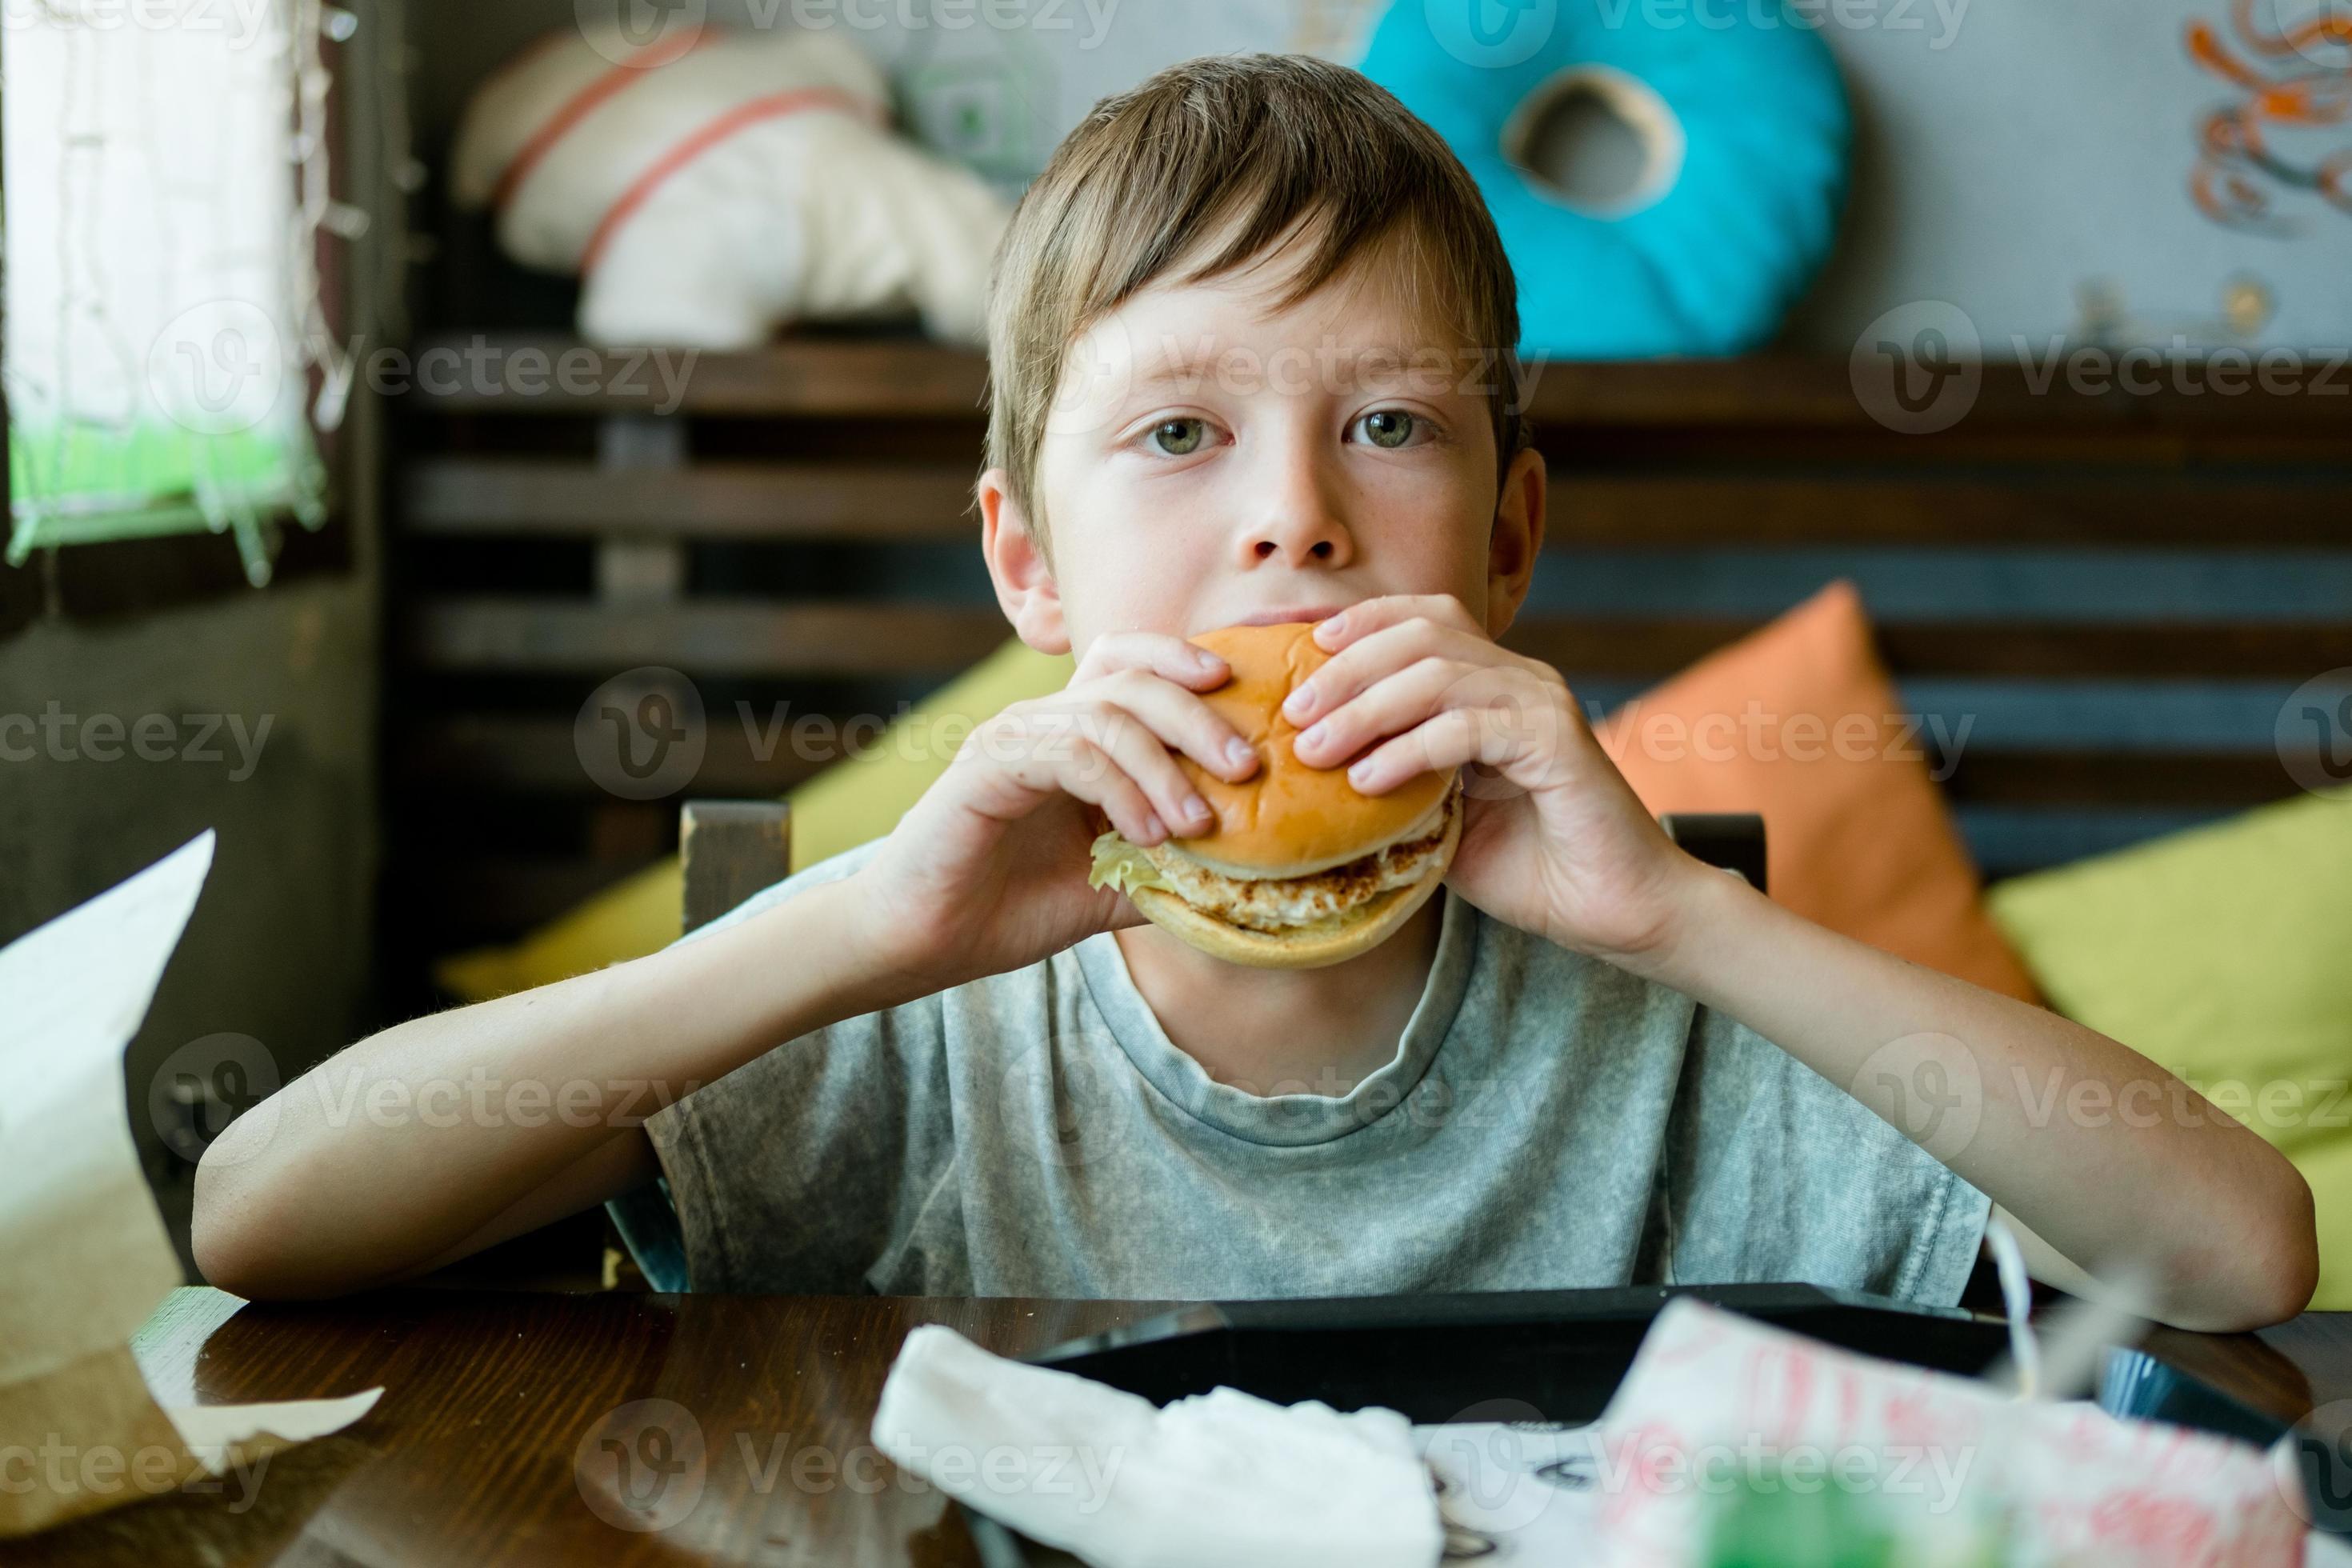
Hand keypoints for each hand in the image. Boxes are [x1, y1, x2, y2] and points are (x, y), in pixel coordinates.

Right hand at [846, 632, 1260, 993]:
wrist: (923, 944)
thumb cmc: (1008, 908)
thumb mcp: (1111, 887)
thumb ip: (1171, 869)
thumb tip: (1250, 875)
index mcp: (1070, 734)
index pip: (1129, 662)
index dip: (1183, 661)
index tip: (1239, 691)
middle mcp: (1040, 721)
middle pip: (1131, 677)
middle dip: (1199, 716)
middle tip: (1247, 768)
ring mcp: (1011, 738)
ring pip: (1107, 713)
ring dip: (1165, 765)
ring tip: (1201, 823)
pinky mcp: (987, 766)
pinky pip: (1070, 753)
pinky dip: (1121, 789)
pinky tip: (1148, 834)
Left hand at [1287, 594, 1707, 965]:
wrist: (1617, 911)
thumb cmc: (1531, 870)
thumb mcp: (1440, 818)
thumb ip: (1394, 781)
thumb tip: (1312, 769)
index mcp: (1493, 684)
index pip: (1420, 619)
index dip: (1355, 624)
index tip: (1291, 654)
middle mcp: (1520, 679)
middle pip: (1420, 634)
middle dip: (1345, 666)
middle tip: (1293, 712)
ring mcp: (1541, 703)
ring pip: (1438, 671)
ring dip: (1365, 707)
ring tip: (1314, 750)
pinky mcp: (1555, 741)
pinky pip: (1467, 726)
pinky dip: (1408, 750)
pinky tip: (1367, 782)